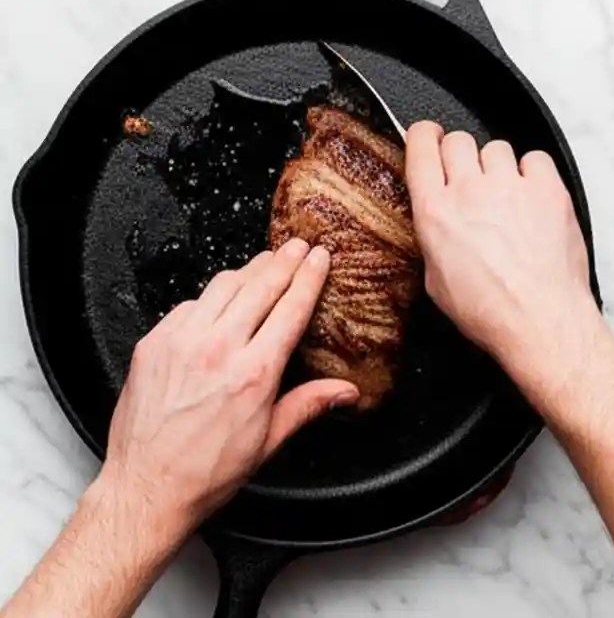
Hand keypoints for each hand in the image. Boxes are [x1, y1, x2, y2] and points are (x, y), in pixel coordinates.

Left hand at [99, 239, 358, 529]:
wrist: (146, 488)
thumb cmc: (206, 472)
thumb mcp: (269, 441)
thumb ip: (309, 405)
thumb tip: (347, 392)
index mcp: (254, 373)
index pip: (290, 308)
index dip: (309, 277)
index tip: (320, 258)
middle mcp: (218, 350)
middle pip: (259, 286)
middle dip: (284, 261)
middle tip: (299, 246)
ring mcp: (181, 342)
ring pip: (222, 287)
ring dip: (248, 270)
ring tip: (264, 263)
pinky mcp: (153, 344)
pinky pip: (188, 306)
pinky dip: (209, 297)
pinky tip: (219, 300)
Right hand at [403, 123, 598, 398]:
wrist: (541, 321)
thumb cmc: (492, 312)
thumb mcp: (437, 282)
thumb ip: (435, 239)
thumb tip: (439, 226)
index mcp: (436, 213)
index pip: (420, 147)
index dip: (424, 136)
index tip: (430, 137)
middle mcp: (470, 191)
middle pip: (458, 140)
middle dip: (462, 155)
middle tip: (473, 178)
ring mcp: (511, 187)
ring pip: (497, 147)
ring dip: (500, 167)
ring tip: (509, 199)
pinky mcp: (547, 190)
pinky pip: (536, 159)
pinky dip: (534, 173)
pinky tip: (533, 198)